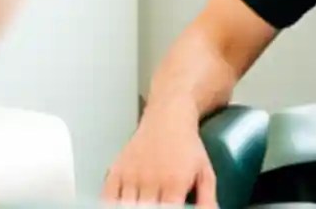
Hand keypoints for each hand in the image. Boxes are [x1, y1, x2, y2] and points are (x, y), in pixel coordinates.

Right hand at [102, 103, 216, 206]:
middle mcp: (151, 179)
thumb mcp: (204, 171)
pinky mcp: (116, 171)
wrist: (168, 116)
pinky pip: (107, 198)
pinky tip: (123, 204)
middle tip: (156, 208)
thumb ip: (207, 199)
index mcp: (174, 182)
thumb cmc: (187, 145)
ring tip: (143, 205)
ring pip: (126, 208)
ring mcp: (131, 175)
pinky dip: (111, 205)